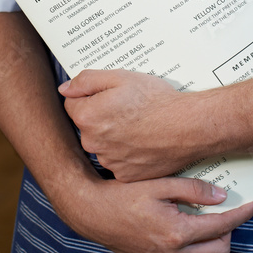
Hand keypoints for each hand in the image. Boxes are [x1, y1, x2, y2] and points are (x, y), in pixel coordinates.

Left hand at [60, 68, 191, 179]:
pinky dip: (126, 153)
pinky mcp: (125, 175)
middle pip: (87, 126)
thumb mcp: (120, 77)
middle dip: (100, 116)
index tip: (109, 95)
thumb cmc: (156, 100)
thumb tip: (65, 88)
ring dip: (113, 136)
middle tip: (127, 108)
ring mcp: (109, 162)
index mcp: (87, 117)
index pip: (72, 103)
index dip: (91, 96)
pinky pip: (118, 161)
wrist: (187, 127)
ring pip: (102, 145)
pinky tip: (142, 141)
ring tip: (138, 125)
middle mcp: (93, 143)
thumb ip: (87, 81)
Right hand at [60, 173, 252, 252]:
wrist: (92, 213)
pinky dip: (196, 246)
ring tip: (209, 215)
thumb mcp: (159, 183)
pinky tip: (188, 225)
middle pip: (220, 250)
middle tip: (230, 208)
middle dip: (230, 230)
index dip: (241, 215)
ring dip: (213, 239)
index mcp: (177, 233)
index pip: (222, 226)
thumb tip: (221, 196)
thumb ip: (192, 189)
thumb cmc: (124, 194)